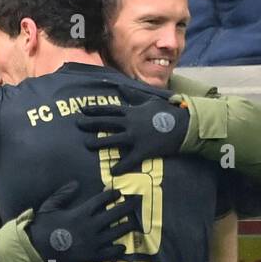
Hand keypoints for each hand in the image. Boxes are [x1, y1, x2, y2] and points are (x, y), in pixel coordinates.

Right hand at [26, 181, 140, 261]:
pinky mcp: (90, 256)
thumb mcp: (49, 206)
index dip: (111, 195)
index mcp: (80, 213)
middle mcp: (89, 226)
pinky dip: (117, 250)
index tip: (119, 192)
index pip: (100, 201)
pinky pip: (108, 253)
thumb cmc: (42, 228)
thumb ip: (63, 194)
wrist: (36, 250)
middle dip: (127, 207)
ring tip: (135, 223)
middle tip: (137, 202)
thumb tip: (75, 183)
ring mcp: (92, 242)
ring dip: (127, 227)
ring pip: (115, 233)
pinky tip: (123, 247)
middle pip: (114, 215)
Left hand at [75, 86, 190, 175]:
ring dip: (99, 143)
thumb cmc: (167, 112)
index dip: (95, 110)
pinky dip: (121, 167)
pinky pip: (129, 160)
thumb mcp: (149, 101)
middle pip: (106, 123)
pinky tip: (112, 172)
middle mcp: (130, 123)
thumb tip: (121, 88)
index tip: (82, 110)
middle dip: (91, 123)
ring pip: (113, 140)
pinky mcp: (143, 150)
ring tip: (87, 145)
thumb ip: (133, 95)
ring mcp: (136, 137)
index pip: (109, 110)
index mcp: (131, 112)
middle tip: (77, 124)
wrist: (183, 125)